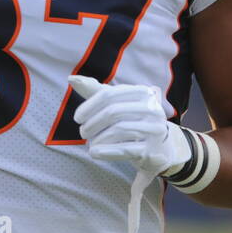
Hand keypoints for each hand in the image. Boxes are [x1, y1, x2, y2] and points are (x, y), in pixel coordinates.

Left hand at [69, 75, 189, 176]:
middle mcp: (152, 108)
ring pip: (118, 130)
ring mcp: (155, 129)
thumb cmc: (133, 121)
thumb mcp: (117, 104)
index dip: (89, 106)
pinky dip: (106, 151)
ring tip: (89, 144)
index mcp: (143, 92)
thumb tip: (72, 79)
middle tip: (82, 132)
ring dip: (98, 138)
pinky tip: (94, 153)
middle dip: (92, 123)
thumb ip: (95, 91)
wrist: (159, 149)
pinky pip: (125, 149)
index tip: (77, 118)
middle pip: (113, 112)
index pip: (109, 95)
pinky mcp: (153, 150)